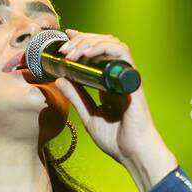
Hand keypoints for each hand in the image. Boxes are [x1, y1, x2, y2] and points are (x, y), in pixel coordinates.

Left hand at [51, 28, 159, 163]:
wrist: (131, 152)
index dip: (82, 40)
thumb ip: (76, 96)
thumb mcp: (88, 115)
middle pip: (102, 43)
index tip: (65, 39)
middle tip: (63, 49)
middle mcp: (118, 76)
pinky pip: (122, 53)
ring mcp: (126, 76)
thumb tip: (59, 79)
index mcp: (108, 82)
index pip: (97, 52)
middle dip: (81, 40)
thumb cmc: (115, 139)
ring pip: (111, 43)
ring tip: (72, 52)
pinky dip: (103, 48)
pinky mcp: (132, 79)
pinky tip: (87, 53)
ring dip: (89, 42)